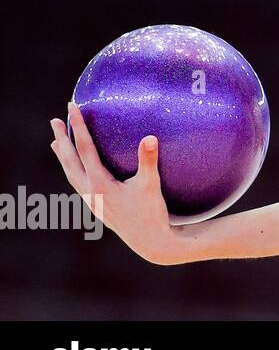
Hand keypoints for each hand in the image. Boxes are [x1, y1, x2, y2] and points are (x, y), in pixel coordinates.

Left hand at [50, 102, 179, 265]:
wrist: (149, 241)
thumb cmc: (152, 212)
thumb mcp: (151, 185)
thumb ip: (148, 161)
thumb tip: (149, 137)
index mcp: (99, 183)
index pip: (84, 148)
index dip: (78, 126)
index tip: (72, 108)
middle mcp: (90, 191)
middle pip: (70, 160)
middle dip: (62, 139)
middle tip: (54, 120)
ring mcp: (92, 200)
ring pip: (71, 173)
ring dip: (63, 156)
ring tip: (57, 143)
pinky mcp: (97, 207)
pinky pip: (78, 183)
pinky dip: (73, 170)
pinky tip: (78, 169)